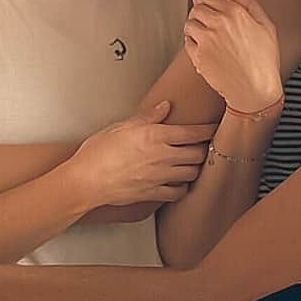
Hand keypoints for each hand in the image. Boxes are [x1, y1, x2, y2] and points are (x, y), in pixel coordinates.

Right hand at [69, 101, 216, 206]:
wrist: (86, 180)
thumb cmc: (98, 152)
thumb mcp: (121, 127)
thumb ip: (147, 117)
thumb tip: (164, 107)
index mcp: (156, 136)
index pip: (193, 132)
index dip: (208, 129)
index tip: (215, 127)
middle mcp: (163, 156)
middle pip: (198, 153)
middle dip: (203, 148)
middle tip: (202, 145)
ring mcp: (160, 177)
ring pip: (192, 173)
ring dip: (195, 167)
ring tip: (191, 162)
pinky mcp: (154, 193)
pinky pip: (179, 192)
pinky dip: (183, 187)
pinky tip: (178, 182)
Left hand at [185, 0, 282, 112]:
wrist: (255, 89)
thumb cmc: (264, 60)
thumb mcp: (267, 26)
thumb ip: (249, 4)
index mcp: (235, 12)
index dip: (203, 0)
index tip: (203, 4)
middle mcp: (218, 22)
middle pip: (195, 9)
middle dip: (198, 13)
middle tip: (203, 21)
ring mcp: (206, 39)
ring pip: (189, 24)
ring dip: (193, 28)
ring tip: (203, 36)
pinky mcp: (198, 56)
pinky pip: (187, 43)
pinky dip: (192, 44)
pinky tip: (203, 49)